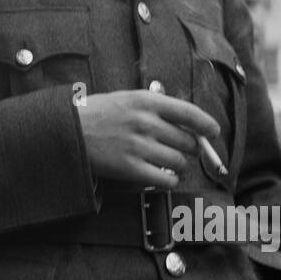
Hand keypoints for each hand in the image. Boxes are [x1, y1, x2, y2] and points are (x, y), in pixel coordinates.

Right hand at [77, 89, 220, 188]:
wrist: (67, 130)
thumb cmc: (98, 113)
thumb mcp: (127, 99)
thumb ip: (156, 109)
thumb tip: (188, 125)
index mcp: (146, 101)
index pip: (189, 112)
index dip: (206, 124)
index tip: (213, 132)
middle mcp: (145, 122)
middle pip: (187, 141)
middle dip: (190, 148)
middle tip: (182, 150)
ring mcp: (138, 146)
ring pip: (179, 161)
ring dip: (179, 165)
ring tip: (168, 163)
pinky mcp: (130, 168)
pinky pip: (165, 179)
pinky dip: (169, 180)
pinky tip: (162, 176)